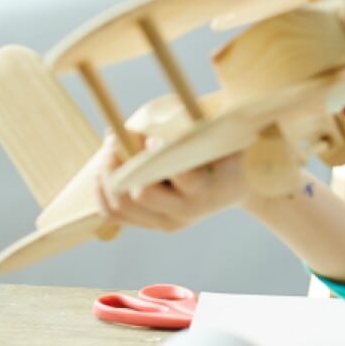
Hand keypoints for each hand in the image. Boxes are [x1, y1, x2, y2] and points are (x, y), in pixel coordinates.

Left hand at [93, 134, 247, 231]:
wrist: (243, 185)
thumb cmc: (229, 151)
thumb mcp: (222, 137)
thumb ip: (191, 128)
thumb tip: (143, 121)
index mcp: (208, 189)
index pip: (179, 176)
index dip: (159, 153)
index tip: (152, 134)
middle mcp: (188, 211)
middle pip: (142, 193)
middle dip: (123, 162)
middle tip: (119, 137)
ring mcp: (170, 221)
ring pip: (122, 205)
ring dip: (108, 174)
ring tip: (110, 149)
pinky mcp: (154, 225)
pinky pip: (115, 214)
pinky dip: (101, 193)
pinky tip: (103, 171)